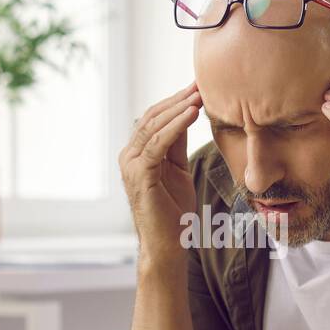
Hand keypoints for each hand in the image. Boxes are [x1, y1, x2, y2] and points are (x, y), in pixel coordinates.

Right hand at [118, 81, 202, 268]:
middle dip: (178, 99)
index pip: (154, 118)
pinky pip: (158, 143)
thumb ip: (177, 145)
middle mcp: (129, 156)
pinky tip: (193, 113)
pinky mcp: (139, 174)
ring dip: (179, 108)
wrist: (168, 246)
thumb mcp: (179, 170)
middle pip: (152, 117)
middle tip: (200, 84)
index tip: (198, 86)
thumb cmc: (174, 213)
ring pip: (154, 126)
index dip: (176, 101)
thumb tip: (187, 114)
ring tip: (199, 94)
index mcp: (137, 154)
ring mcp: (131, 165)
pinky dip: (176, 126)